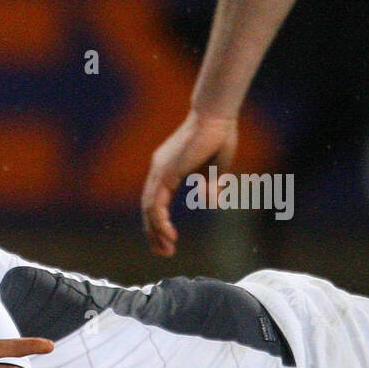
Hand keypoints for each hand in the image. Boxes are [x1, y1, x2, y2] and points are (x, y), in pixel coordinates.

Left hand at [142, 110, 237, 256]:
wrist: (217, 115)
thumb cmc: (219, 135)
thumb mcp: (216, 169)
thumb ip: (210, 186)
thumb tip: (210, 202)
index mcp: (168, 169)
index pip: (157, 202)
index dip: (160, 222)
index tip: (169, 240)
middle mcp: (159, 171)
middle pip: (149, 208)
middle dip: (154, 233)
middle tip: (163, 252)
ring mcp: (159, 171)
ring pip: (150, 209)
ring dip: (156, 232)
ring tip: (166, 250)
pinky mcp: (165, 173)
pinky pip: (156, 204)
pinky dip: (160, 222)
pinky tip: (168, 236)